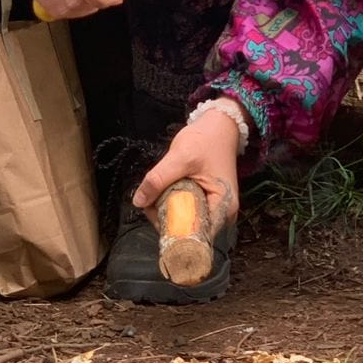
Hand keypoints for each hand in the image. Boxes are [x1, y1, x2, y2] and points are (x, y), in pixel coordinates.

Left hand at [132, 109, 240, 231]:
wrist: (219, 126)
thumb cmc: (205, 140)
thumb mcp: (180, 158)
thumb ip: (158, 179)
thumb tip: (138, 202)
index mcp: (223, 208)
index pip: (197, 236)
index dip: (174, 233)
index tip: (155, 219)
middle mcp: (222, 214)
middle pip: (190, 230)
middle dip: (166, 219)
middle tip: (151, 202)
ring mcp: (214, 209)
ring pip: (185, 221)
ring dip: (167, 211)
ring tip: (157, 193)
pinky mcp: (206, 203)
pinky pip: (186, 211)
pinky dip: (172, 204)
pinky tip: (164, 192)